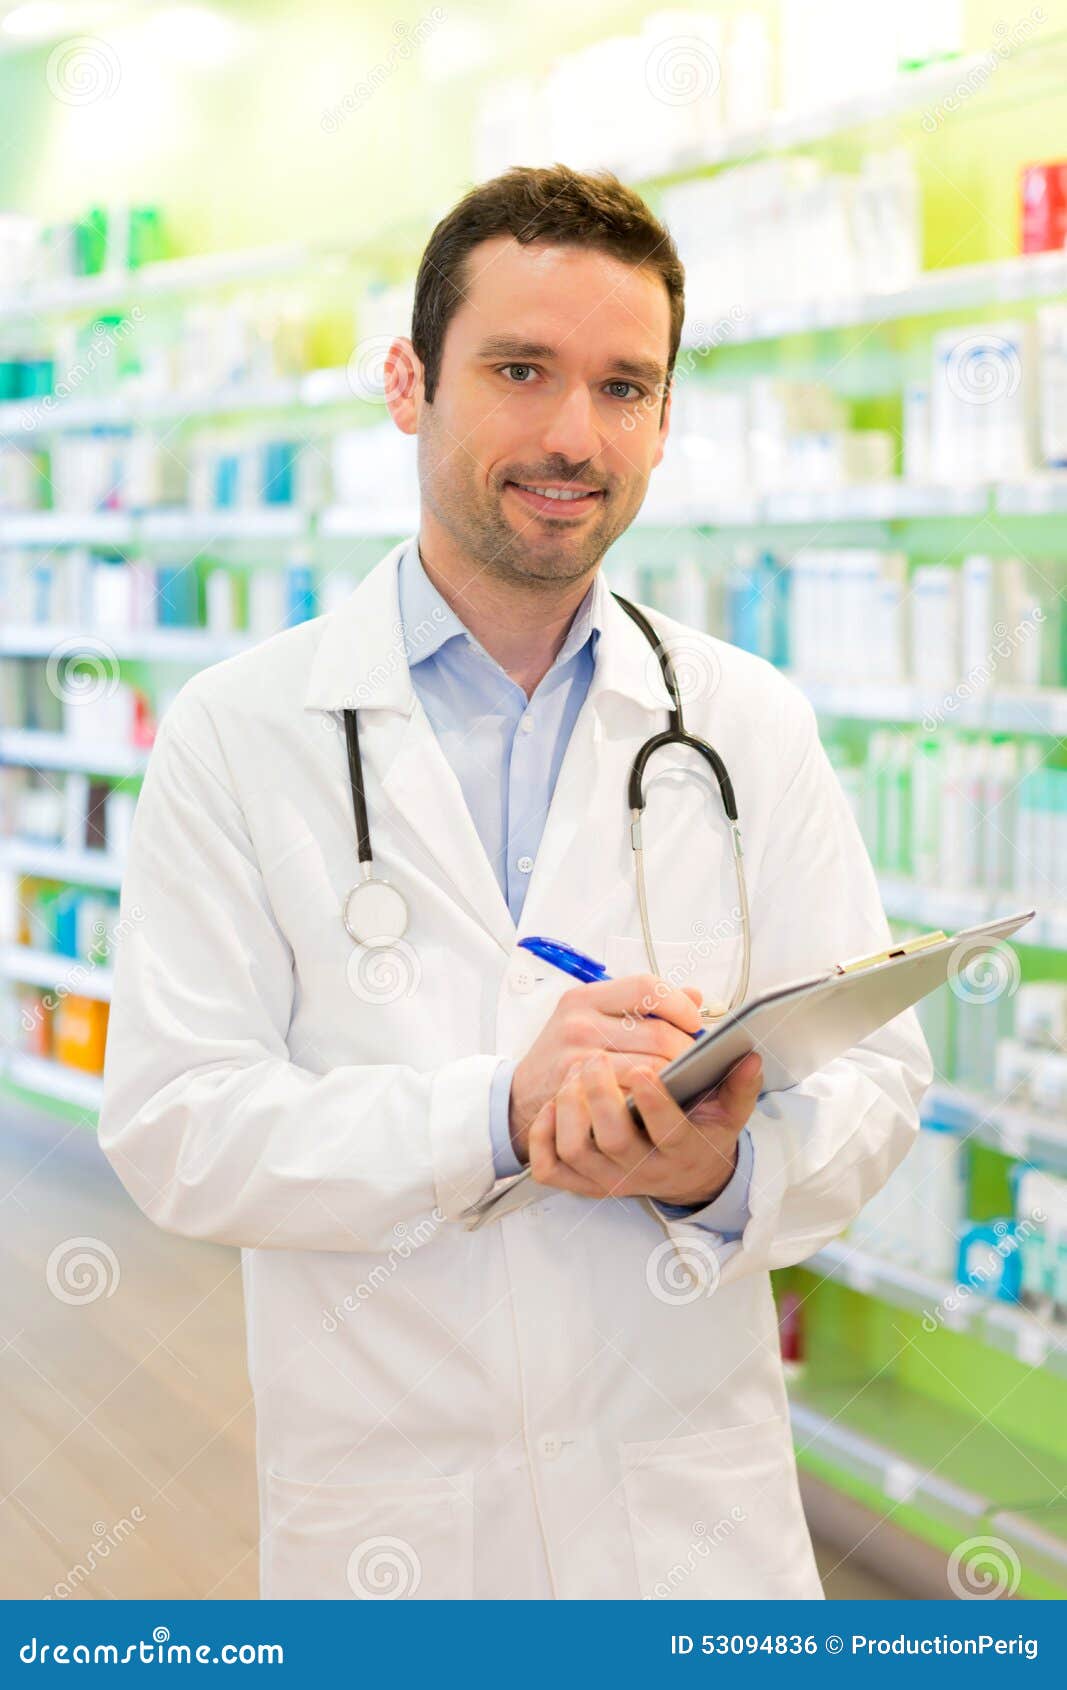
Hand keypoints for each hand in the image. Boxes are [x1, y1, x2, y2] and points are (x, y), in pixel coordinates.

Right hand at [509, 974, 703, 1163]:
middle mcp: (579, 1024)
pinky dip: (652, 1099)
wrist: (520, 1096)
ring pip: (651, 1068)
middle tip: (695, 1061)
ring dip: (676, 1078)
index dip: (679, 1003)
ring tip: (682, 1081)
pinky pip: (634, 1096)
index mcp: (586, 998)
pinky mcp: (580, 1095)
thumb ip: (643, 1005)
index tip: (692, 1021)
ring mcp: (578, 1060)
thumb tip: (694, 995)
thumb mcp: (593, 1017)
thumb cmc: (564, 1053)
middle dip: (686, 1049)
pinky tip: (657, 1099)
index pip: (646, 987)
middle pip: (657, 1033)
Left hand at [527, 1049, 763, 1207]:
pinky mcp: (580, 1183)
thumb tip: (750, 1057)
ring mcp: (608, 1179)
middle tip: (596, 1058)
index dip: (654, 1103)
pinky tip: (554, 1105)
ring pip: (577, 1150)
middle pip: (615, 1142)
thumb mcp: (728, 1112)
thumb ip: (739, 1086)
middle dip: (602, 1096)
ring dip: (570, 1108)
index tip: (644, 1068)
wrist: (682, 1174)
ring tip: (575, 1073)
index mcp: (683, 1151)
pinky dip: (543, 1135)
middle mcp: (644, 1170)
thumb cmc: (700, 1131)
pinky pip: (549, 1168)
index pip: (669, 1133)